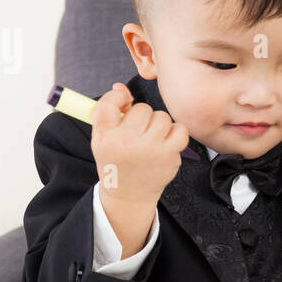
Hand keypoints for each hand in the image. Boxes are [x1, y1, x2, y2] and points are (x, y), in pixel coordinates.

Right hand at [91, 82, 188, 204]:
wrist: (129, 194)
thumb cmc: (117, 161)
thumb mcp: (103, 138)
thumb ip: (109, 111)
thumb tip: (121, 87)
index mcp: (105, 137)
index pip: (109, 103)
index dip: (119, 97)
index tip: (124, 102)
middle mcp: (126, 143)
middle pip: (141, 108)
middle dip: (141, 116)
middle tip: (138, 130)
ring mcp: (149, 149)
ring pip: (161, 116)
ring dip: (158, 124)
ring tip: (151, 138)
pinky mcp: (169, 155)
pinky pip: (179, 129)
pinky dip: (175, 132)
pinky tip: (166, 140)